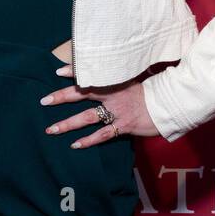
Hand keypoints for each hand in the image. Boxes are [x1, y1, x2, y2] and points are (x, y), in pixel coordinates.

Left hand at [38, 61, 159, 147]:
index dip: (74, 71)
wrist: (171, 103)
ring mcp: (117, 111)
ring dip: (68, 124)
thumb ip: (121, 77)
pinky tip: (74, 144)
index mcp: (115, 81)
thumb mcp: (137, 79)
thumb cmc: (154, 91)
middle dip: (61, 97)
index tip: (57, 70)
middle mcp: (113, 95)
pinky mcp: (124, 126)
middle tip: (43, 101)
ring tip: (51, 130)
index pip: (91, 74)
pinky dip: (88, 140)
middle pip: (82, 94)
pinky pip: (102, 134)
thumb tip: (109, 72)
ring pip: (87, 117)